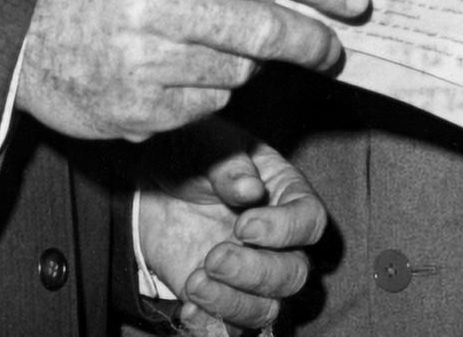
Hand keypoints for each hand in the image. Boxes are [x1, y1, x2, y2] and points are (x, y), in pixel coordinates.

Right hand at [18, 0, 368, 140]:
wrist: (16, 36)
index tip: (355, 0)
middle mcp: (161, 8)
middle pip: (265, 32)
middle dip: (311, 43)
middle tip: (330, 49)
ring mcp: (149, 65)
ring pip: (239, 75)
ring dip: (245, 68)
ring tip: (208, 50)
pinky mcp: (140, 112)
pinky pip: (206, 108)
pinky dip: (207, 96)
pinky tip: (174, 77)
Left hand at [139, 117, 324, 335]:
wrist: (152, 183)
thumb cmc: (191, 153)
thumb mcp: (206, 144)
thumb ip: (229, 168)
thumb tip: (251, 190)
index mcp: (286, 193)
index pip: (310, 221)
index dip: (283, 230)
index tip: (243, 226)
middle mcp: (278, 240)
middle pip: (294, 274)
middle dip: (255, 273)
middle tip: (214, 257)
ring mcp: (251, 273)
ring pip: (268, 309)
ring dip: (233, 304)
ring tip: (195, 282)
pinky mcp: (223, 298)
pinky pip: (232, 328)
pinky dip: (212, 325)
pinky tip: (189, 308)